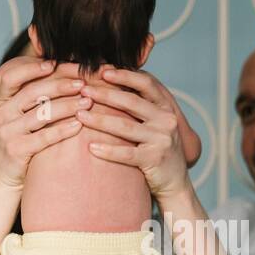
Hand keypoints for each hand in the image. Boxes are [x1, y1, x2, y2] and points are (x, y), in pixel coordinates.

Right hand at [0, 61, 88, 189]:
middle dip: (60, 85)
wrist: (7, 177)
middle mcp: (1, 114)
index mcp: (2, 101)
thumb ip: (35, 97)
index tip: (55, 63)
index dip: (32, 68)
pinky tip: (79, 124)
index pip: (12, 77)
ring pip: (41, 113)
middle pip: (32, 92)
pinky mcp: (16, 150)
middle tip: (83, 83)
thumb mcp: (22, 117)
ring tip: (87, 102)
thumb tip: (61, 70)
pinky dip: (64, 129)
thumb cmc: (22, 142)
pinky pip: (45, 137)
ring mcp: (7, 133)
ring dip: (68, 106)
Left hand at [77, 66, 193, 202]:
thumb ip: (140, 106)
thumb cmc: (157, 149)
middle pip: (132, 102)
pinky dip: (108, 150)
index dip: (124, 75)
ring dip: (100, 120)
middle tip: (83, 90)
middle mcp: (167, 120)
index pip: (146, 84)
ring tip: (80, 115)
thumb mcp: (154, 124)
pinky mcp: (155, 159)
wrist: (175, 183)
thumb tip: (110, 82)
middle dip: (105, 94)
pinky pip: (127, 153)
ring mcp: (162, 140)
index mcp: (166, 107)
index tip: (102, 71)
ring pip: (126, 126)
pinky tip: (91, 147)